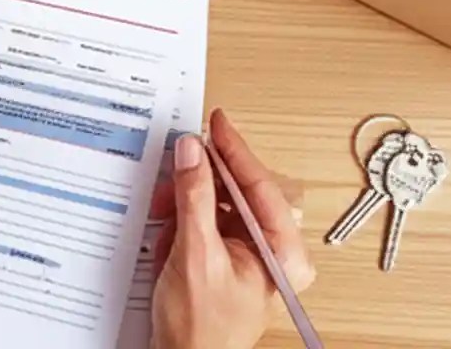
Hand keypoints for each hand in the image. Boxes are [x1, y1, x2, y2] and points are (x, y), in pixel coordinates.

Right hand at [150, 109, 315, 348]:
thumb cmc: (201, 330)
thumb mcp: (194, 255)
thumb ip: (194, 199)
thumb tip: (193, 154)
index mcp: (283, 253)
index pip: (261, 186)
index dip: (235, 151)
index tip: (216, 123)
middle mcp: (273, 251)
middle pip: (241, 192)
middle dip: (203, 183)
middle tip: (178, 166)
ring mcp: (251, 255)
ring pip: (220, 204)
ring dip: (188, 204)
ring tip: (167, 214)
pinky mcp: (228, 258)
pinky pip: (208, 222)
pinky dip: (185, 221)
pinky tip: (171, 234)